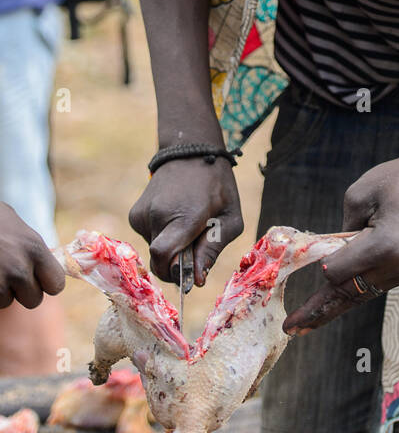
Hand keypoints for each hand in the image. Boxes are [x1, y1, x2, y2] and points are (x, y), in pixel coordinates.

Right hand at [0, 202, 65, 308]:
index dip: (46, 284)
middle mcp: (19, 267)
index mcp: (34, 248)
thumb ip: (34, 252)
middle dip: (22, 291)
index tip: (37, 279)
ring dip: (0, 290)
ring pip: (7, 301)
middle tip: (10, 273)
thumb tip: (46, 272)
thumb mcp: (19, 230)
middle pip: (34, 300)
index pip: (56, 284)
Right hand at [129, 157, 243, 284]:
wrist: (189, 151)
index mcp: (183, 216)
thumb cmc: (217, 185)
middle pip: (161, 261)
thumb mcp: (230, 217)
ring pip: (155, 251)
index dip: (176, 273)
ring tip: (187, 222)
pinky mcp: (134, 215)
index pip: (164, 258)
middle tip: (196, 244)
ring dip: (172, 247)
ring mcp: (141, 215)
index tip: (190, 272)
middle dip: (178, 263)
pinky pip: (148, 238)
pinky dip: (162, 236)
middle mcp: (156, 216)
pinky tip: (174, 216)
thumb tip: (196, 280)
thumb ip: (213, 250)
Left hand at [282, 151, 398, 333]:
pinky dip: (356, 290)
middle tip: (292, 328)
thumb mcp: (360, 194)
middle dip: (319, 310)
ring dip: (336, 304)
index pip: (338, 272)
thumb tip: (333, 254)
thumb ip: (342, 228)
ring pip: (363, 294)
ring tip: (307, 323)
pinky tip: (334, 301)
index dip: (324, 265)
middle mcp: (397, 267)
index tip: (318, 256)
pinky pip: (376, 286)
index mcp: (384, 246)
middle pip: (349, 293)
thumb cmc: (398, 179)